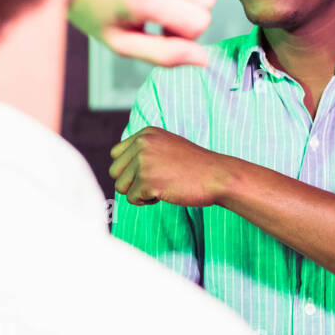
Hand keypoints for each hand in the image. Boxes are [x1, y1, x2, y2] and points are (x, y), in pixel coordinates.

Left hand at [109, 126, 233, 206]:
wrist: (218, 176)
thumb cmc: (196, 167)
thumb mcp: (168, 147)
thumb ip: (144, 151)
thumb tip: (117, 168)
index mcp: (146, 134)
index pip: (116, 154)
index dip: (130, 168)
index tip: (151, 171)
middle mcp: (142, 144)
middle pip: (115, 171)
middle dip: (132, 182)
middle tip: (156, 181)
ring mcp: (144, 162)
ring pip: (121, 187)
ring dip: (138, 192)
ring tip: (162, 186)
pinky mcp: (147, 181)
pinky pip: (132, 199)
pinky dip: (147, 201)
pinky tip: (166, 193)